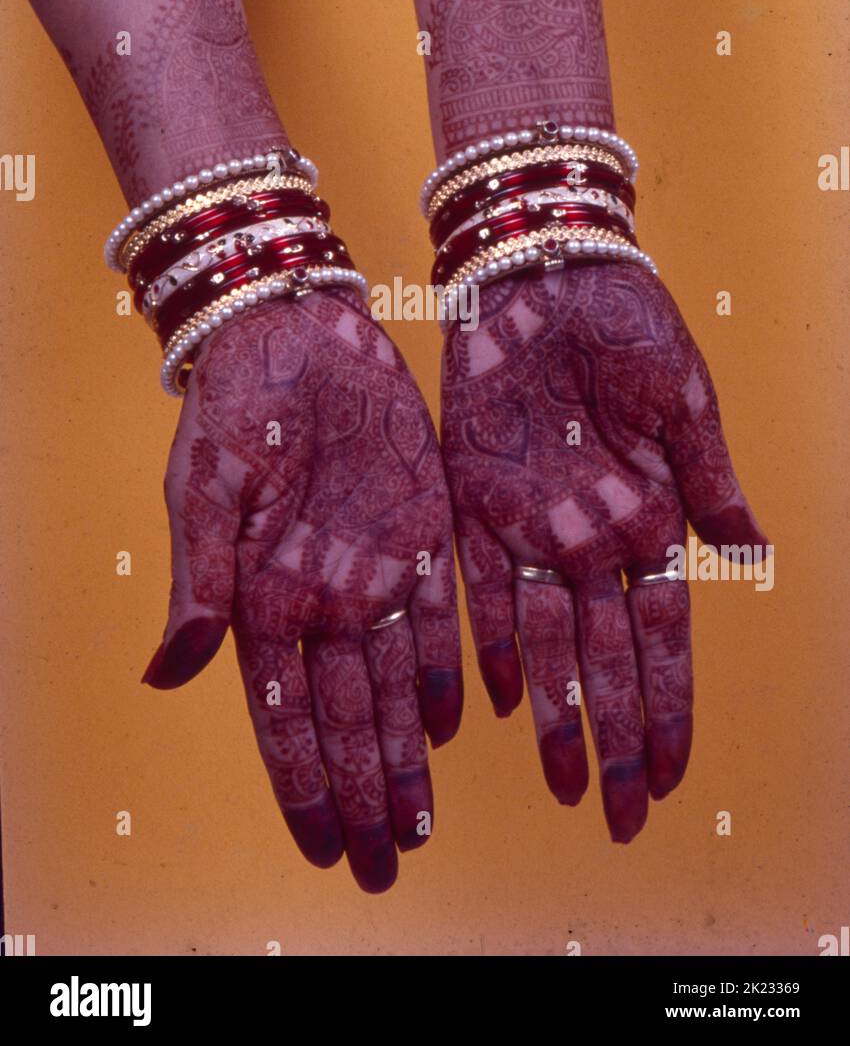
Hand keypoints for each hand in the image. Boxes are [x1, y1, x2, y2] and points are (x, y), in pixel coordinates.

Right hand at [142, 289, 461, 892]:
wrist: (296, 329)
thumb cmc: (236, 402)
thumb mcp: (206, 487)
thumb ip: (201, 580)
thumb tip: (169, 676)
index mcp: (261, 595)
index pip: (284, 714)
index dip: (304, 782)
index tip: (325, 847)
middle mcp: (321, 596)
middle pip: (347, 716)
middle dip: (365, 790)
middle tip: (388, 863)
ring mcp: (374, 566)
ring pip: (394, 682)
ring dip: (405, 753)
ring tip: (420, 821)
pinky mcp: (425, 527)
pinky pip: (439, 613)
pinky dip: (443, 669)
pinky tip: (451, 722)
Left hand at [441, 263, 765, 842]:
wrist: (549, 267)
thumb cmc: (630, 323)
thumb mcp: (684, 403)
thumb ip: (709, 483)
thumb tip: (755, 554)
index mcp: (648, 517)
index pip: (662, 636)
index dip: (668, 705)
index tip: (672, 774)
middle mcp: (589, 536)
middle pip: (604, 658)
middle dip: (615, 737)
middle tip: (618, 815)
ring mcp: (531, 521)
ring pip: (544, 640)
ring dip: (555, 711)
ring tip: (565, 783)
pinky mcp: (472, 496)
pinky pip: (477, 584)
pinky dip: (487, 641)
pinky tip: (497, 702)